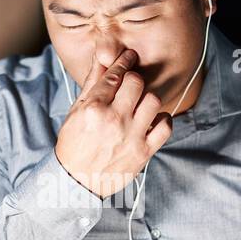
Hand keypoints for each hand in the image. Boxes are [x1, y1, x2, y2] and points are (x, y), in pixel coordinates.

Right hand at [54, 49, 172, 197]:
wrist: (77, 182)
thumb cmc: (74, 144)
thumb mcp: (76, 111)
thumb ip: (92, 83)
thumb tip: (102, 56)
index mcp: (93, 109)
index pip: (115, 74)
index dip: (124, 61)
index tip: (129, 56)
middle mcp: (113, 120)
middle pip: (137, 82)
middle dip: (134, 79)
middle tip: (131, 84)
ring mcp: (131, 137)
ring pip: (153, 100)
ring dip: (147, 98)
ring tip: (139, 104)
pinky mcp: (144, 152)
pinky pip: (166, 126)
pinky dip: (162, 119)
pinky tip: (152, 120)